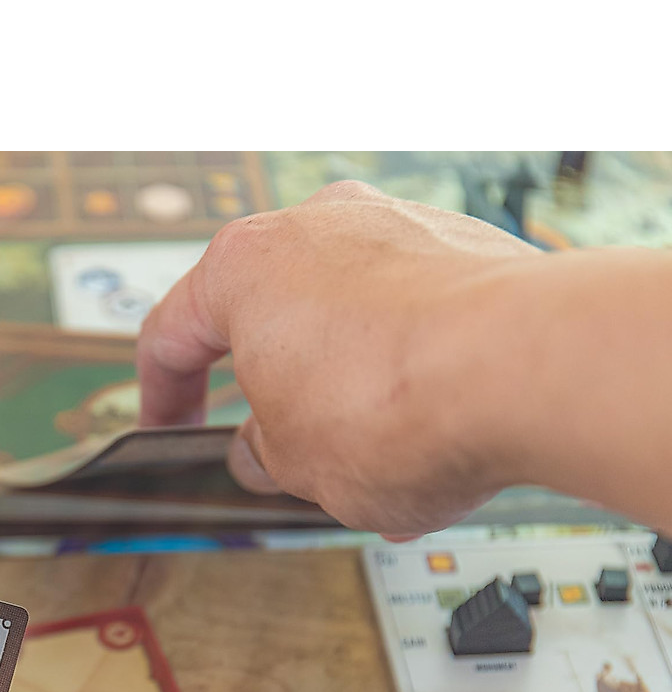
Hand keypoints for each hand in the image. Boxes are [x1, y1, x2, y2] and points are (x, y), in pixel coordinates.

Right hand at [136, 181, 540, 537]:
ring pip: (348, 325)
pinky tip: (426, 437)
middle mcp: (319, 226)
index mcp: (246, 266)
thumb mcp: (290, 465)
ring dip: (346, 393)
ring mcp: (399, 228)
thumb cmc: (397, 403)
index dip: (163, 397)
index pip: (173, 334)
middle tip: (279, 449)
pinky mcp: (468, 248)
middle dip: (274, 395)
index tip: (171, 428)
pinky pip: (413, 321)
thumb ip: (261, 452)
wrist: (529, 372)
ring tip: (369, 462)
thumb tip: (264, 449)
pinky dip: (408, 375)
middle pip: (271, 322)